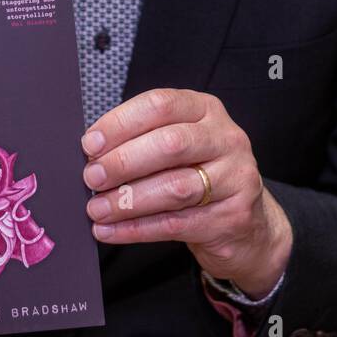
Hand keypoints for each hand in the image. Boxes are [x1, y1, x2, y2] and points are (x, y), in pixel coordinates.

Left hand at [81, 89, 292, 297]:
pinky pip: (176, 224)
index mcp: (206, 110)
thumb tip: (92, 154)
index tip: (90, 144)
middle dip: (124, 161)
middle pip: (171, 143)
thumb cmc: (200, 174)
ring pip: (175, 187)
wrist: (246, 223)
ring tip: (96, 208)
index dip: (121, 123)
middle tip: (92, 177)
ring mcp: (234, 177)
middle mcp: (225, 138)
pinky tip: (110, 231)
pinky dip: (137, 228)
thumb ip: (144, 141)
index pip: (161, 105)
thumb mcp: (181, 145)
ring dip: (127, 200)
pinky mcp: (232, 216)